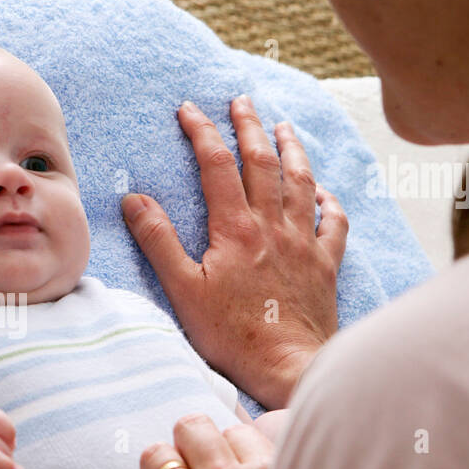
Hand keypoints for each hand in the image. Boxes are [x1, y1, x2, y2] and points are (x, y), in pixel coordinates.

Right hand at [122, 96, 347, 409]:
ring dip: (292, 150)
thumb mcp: (181, 289)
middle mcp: (274, 227)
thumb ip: (158, 240)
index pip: (217, 165)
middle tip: (242, 100)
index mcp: (236, 228)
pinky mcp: (325, 266)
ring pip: (303, 182)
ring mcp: (305, 244)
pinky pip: (335, 223)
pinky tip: (325, 193)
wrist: (288, 367)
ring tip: (285, 127)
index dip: (202, 132)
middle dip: (250, 126)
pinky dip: (331, 201)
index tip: (189, 109)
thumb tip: (133, 199)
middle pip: (263, 162)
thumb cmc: (232, 335)